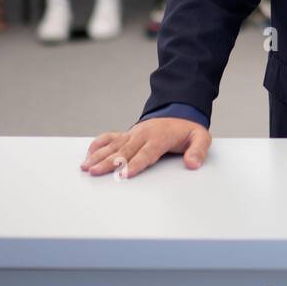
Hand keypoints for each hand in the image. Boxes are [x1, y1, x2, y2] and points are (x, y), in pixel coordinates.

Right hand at [81, 116, 211, 178]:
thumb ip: (198, 151)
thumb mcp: (200, 138)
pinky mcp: (128, 134)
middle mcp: (143, 135)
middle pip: (124, 152)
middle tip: (95, 172)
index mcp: (159, 138)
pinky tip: (89, 154)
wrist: (180, 111)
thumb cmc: (188, 129)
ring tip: (86, 166)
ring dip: (99, 156)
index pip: (146, 153)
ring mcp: (133, 134)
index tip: (124, 174)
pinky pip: (110, 137)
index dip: (135, 164)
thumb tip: (192, 163)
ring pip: (114, 146)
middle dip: (109, 163)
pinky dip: (99, 144)